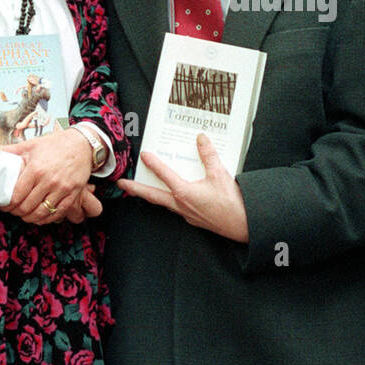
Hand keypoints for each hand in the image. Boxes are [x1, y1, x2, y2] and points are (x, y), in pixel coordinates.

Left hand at [3, 126, 98, 225]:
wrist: (82, 144)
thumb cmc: (55, 144)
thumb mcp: (30, 145)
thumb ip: (10, 150)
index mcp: (35, 169)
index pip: (16, 196)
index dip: (7, 205)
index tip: (4, 205)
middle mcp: (49, 181)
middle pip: (26, 207)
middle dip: (16, 212)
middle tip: (13, 210)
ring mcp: (62, 189)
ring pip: (41, 213)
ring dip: (30, 218)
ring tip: (25, 215)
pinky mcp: (73, 194)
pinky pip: (58, 213)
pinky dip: (47, 218)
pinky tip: (40, 216)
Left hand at [118, 134, 248, 242]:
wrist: (242, 226)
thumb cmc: (232, 203)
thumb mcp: (220, 174)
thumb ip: (209, 155)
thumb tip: (201, 138)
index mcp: (184, 193)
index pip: (164, 175)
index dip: (153, 163)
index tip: (144, 155)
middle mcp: (181, 205)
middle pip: (152, 196)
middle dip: (135, 189)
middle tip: (121, 184)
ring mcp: (186, 214)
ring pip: (163, 203)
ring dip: (151, 196)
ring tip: (141, 190)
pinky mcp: (193, 219)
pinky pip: (175, 208)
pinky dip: (168, 201)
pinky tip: (172, 196)